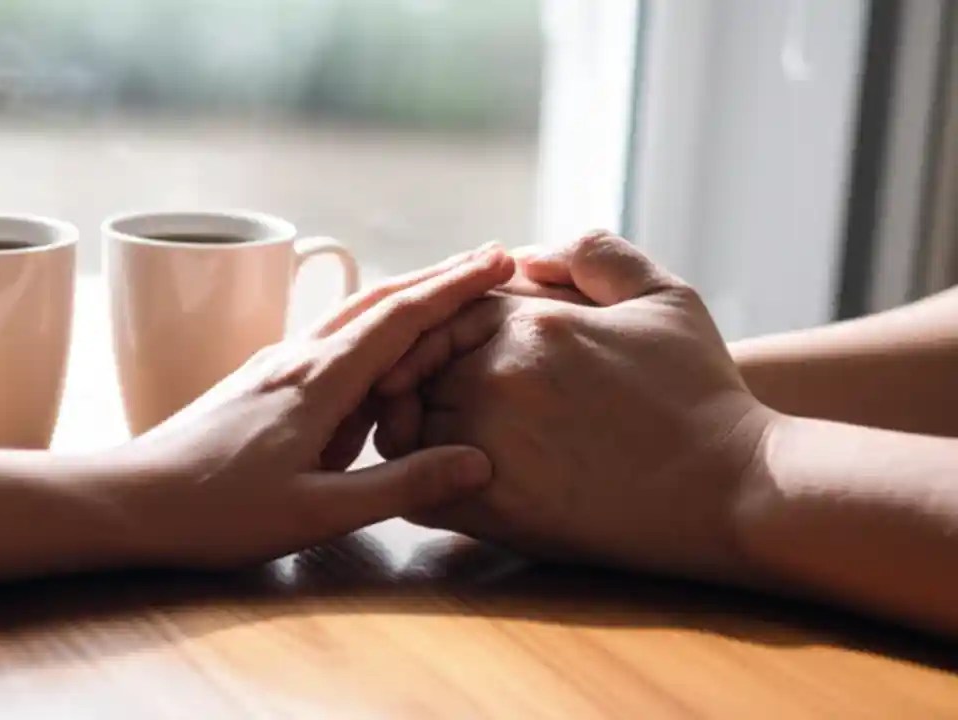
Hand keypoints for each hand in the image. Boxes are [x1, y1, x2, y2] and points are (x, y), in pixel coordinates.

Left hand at [105, 244, 515, 567]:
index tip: (501, 259)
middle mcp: (298, 357)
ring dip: (402, 300)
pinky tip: (373, 360)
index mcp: (320, 380)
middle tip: (490, 260)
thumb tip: (477, 461)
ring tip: (445, 297)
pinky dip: (367, 335)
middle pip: (379, 300)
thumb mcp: (318, 511)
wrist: (125, 499)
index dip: (456, 285)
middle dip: (437, 277)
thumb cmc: (217, 510)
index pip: (402, 316)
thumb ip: (399, 485)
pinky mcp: (257, 383)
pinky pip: (326, 345)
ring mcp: (273, 365)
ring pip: (350, 318)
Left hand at [373, 232, 776, 581]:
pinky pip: (419, 487)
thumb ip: (595, 255)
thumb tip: (528, 253)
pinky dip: (417, 477)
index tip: (449, 347)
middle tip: (420, 388)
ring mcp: (491, 444)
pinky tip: (440, 473)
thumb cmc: (702, 393)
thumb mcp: (664, 297)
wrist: (733, 490)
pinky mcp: (492, 508)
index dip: (443, 328)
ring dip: (411, 425)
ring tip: (429, 429)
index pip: (448, 312)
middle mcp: (501, 379)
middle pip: (418, 366)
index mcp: (533, 324)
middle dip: (417, 373)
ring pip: (409, 426)